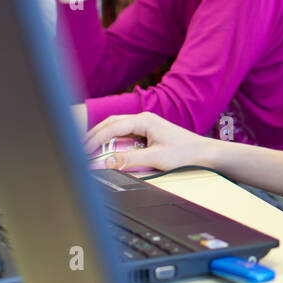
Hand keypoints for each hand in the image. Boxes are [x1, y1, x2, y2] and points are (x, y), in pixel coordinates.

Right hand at [83, 112, 209, 172]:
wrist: (203, 153)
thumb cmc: (185, 152)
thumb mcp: (156, 158)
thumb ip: (130, 160)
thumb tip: (107, 162)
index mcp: (144, 120)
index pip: (112, 126)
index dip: (95, 139)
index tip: (82, 151)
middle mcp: (142, 120)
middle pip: (110, 124)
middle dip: (93, 137)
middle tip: (79, 150)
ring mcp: (144, 126)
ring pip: (115, 130)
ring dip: (102, 140)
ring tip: (88, 152)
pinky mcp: (146, 134)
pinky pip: (124, 136)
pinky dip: (112, 144)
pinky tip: (106, 152)